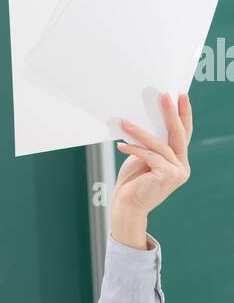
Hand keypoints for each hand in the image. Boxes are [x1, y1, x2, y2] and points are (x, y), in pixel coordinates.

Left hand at [112, 92, 191, 238]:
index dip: (183, 114)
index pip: (183, 134)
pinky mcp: (168, 176)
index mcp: (178, 161)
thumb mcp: (142, 158)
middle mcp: (182, 166)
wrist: (126, 207)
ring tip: (125, 122)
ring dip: (140, 132)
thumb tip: (145, 121)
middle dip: (170, 114)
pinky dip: (134, 149)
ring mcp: (178, 172)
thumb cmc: (132, 182)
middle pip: (178, 135)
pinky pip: (150, 155)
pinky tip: (121, 145)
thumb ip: (149, 144)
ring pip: (160, 145)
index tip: (180, 95)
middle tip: (165, 95)